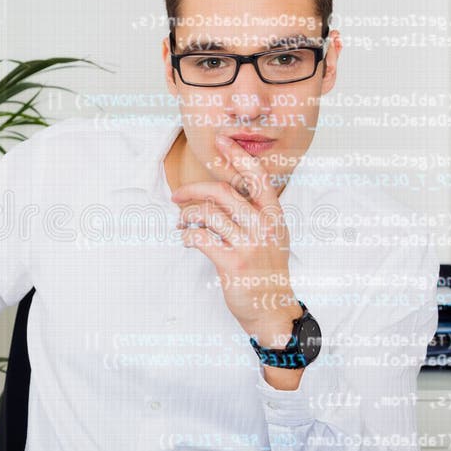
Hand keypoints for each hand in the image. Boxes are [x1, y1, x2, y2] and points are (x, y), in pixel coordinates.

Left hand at [171, 132, 299, 344]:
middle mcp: (263, 226)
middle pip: (222, 192)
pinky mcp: (233, 264)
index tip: (221, 140)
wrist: (272, 309)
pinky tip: (187, 239)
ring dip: (187, 216)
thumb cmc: (266, 270)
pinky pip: (201, 238)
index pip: (257, 175)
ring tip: (181, 223)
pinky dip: (188, 236)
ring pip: (208, 214)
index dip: (238, 155)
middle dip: (193, 189)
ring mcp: (249, 245)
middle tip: (177, 195)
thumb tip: (224, 189)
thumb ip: (253, 211)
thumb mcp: (270, 235)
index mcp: (273, 215)